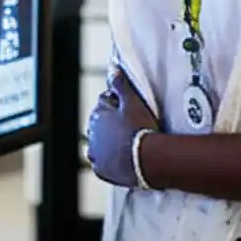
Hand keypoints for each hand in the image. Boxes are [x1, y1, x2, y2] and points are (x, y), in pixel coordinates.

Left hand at [86, 67, 158, 187]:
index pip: (103, 105)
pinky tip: (120, 159)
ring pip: (98, 146)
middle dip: (111, 124)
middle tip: (130, 126)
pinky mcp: (103, 171)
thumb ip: (120, 84)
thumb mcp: (132, 101)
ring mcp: (96, 155)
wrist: (148, 159)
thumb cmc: (140, 128)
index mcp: (97, 117)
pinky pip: (103, 165)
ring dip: (107, 143)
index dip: (117, 105)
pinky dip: (109, 161)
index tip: (128, 108)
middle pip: (100, 125)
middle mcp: (92, 136)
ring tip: (125, 143)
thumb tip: (113, 69)